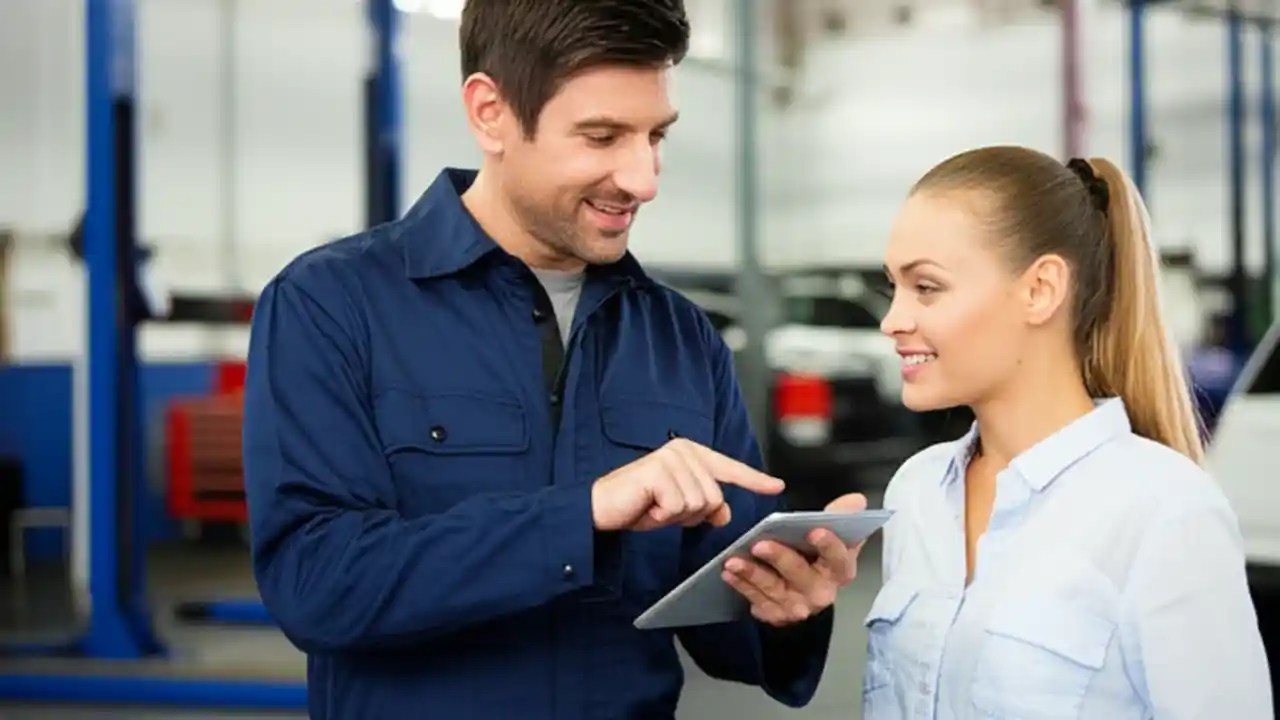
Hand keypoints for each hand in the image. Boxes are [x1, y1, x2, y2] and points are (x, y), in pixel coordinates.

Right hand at [591, 438, 785, 531]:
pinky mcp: (658, 472)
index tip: (776, 486)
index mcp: (691, 453)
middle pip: (714, 496)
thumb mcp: (679, 509)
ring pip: (699, 504)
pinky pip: (679, 507)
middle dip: (692, 514)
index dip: (754, 480)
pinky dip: (663, 516)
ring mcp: (671, 459)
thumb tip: (725, 512)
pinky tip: (648, 507)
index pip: (729, 469)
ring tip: (655, 506)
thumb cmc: (639, 505)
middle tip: (664, 509)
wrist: (601, 508)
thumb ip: (704, 507)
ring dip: (676, 516)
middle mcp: (683, 450)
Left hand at [721, 492, 867, 626]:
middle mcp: (821, 592)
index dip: (829, 545)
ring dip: (752, 574)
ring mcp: (797, 606)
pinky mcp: (776, 615)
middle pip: (801, 575)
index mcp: (839, 570)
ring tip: (733, 561)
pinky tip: (728, 573)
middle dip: (780, 559)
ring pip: (773, 589)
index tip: (815, 530)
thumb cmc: (817, 557)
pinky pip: (756, 600)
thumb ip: (840, 516)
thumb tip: (856, 500)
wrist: (805, 591)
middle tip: (759, 544)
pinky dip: (741, 586)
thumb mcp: (832, 535)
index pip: (838, 558)